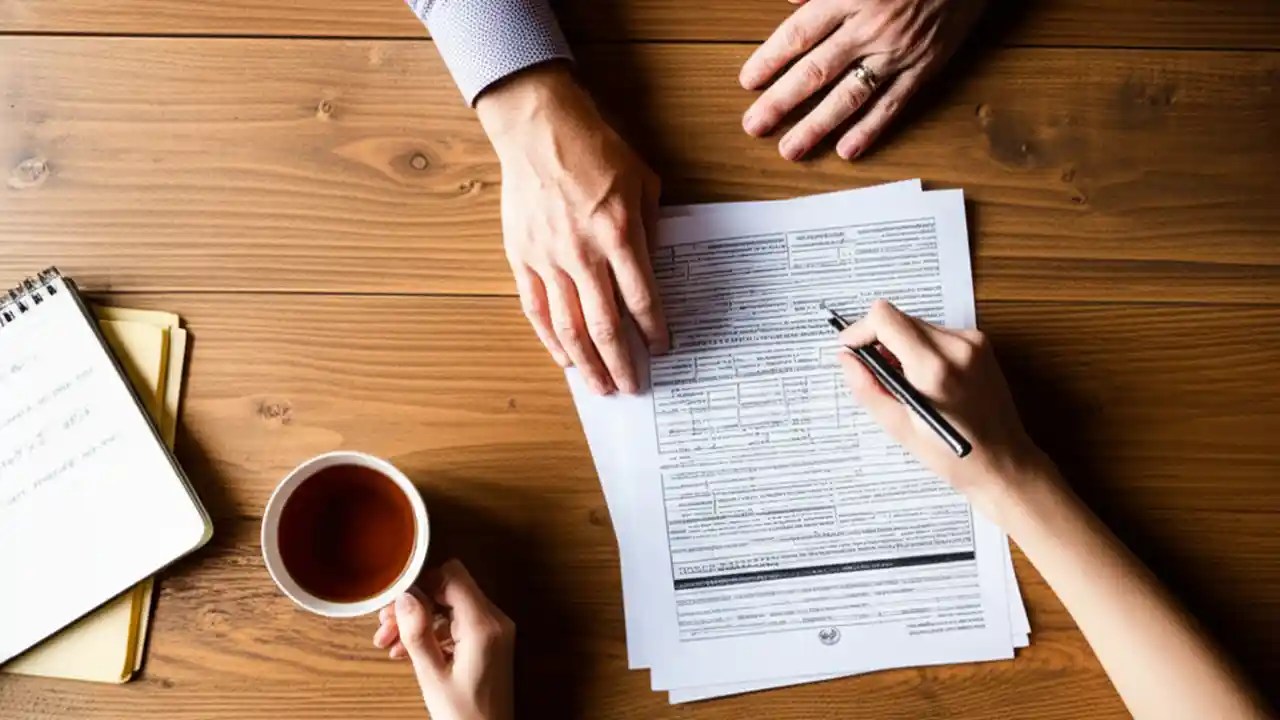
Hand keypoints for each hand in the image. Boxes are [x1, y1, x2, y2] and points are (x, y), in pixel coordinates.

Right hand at [373, 560, 514, 719]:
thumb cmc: (463, 715)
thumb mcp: (432, 675)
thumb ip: (417, 632)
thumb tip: (404, 595)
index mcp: (484, 625)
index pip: (453, 576)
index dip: (421, 583)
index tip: (394, 602)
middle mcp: (495, 620)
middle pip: (450, 590)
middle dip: (415, 604)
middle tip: (384, 626)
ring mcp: (494, 631)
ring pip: (450, 607)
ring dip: (419, 619)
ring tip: (389, 642)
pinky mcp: (489, 642)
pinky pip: (458, 624)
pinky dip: (433, 631)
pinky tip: (407, 650)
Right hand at [477, 63, 668, 394]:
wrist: (539, 130)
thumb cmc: (595, 150)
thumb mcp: (643, 182)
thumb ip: (651, 229)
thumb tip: (653, 270)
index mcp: (618, 235)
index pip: (642, 299)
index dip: (654, 331)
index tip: (662, 350)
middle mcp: (583, 254)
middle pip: (605, 325)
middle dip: (622, 362)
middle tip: (634, 387)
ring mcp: (549, 259)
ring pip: (569, 326)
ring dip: (587, 363)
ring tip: (600, 386)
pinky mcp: (522, 258)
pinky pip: (537, 310)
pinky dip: (551, 340)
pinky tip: (565, 359)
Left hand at [741, 0, 985, 159]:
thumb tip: (789, 2)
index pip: (799, 33)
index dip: (769, 60)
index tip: (747, 82)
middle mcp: (871, 27)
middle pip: (816, 71)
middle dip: (781, 102)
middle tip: (754, 126)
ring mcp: (898, 52)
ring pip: (850, 96)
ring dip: (817, 126)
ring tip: (791, 149)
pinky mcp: (925, 68)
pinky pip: (893, 104)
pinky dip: (869, 130)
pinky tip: (846, 150)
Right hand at [837, 300, 1052, 516]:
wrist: (1004, 463)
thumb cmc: (956, 455)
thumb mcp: (900, 428)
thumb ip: (868, 388)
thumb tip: (846, 359)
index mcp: (934, 369)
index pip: (884, 318)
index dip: (860, 331)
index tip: (851, 350)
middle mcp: (957, 347)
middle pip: (898, 318)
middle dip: (879, 341)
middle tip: (876, 374)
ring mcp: (973, 342)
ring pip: (916, 324)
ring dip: (900, 346)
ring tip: (905, 384)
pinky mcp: (980, 343)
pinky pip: (935, 333)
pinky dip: (921, 350)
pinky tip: (927, 380)